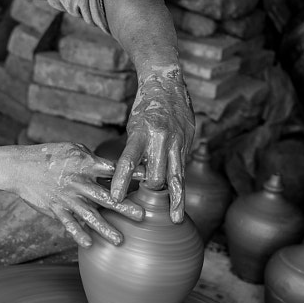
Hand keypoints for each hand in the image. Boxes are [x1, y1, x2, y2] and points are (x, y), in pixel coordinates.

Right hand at [12, 142, 144, 246]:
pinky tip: (89, 245)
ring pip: (89, 214)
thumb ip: (95, 160)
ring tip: (120, 240)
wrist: (21, 167)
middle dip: (124, 207)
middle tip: (143, 216)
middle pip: (106, 196)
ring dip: (105, 228)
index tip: (150, 179)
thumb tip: (115, 169)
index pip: (114, 169)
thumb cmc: (51, 155)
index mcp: (87, 164)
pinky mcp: (56, 209)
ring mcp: (67, 197)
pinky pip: (68, 224)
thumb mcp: (74, 150)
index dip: (132, 173)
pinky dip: (78, 234)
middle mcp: (79, 182)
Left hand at [110, 67, 196, 221]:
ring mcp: (177, 143)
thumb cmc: (145, 108)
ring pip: (176, 177)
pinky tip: (179, 201)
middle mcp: (161, 139)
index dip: (122, 181)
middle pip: (156, 175)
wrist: (167, 84)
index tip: (116, 198)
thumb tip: (130, 178)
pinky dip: (179, 185)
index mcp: (141, 132)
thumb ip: (135, 151)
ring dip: (174, 199)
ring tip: (175, 218)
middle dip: (150, 191)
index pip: (128, 160)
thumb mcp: (134, 127)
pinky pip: (182, 169)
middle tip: (142, 204)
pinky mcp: (188, 144)